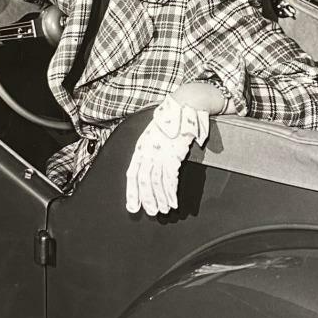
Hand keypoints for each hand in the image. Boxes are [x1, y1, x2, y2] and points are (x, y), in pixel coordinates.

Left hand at [126, 94, 209, 215]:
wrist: (185, 105)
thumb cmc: (171, 121)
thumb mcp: (155, 136)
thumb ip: (151, 152)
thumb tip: (149, 169)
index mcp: (141, 147)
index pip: (132, 173)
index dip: (132, 191)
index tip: (133, 206)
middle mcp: (148, 150)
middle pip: (144, 180)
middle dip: (146, 198)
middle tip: (149, 212)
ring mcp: (161, 152)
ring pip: (156, 182)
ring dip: (160, 198)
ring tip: (162, 210)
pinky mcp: (174, 153)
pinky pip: (170, 178)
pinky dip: (171, 192)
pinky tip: (172, 202)